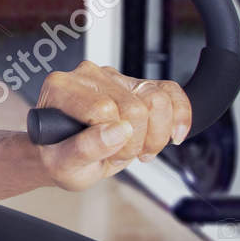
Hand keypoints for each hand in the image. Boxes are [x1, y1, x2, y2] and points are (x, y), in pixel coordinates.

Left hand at [36, 60, 191, 190]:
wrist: (66, 154)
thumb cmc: (59, 157)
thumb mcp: (63, 165)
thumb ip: (84, 148)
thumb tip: (117, 131)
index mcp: (61, 88)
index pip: (104, 109)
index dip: (111, 141)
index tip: (104, 155)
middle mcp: (87, 76)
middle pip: (136, 107)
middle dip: (134, 142)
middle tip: (119, 154)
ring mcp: (114, 78)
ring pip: (159, 99)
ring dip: (155, 135)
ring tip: (136, 148)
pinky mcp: (137, 84)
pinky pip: (172, 92)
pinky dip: (180, 117)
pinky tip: (172, 136)